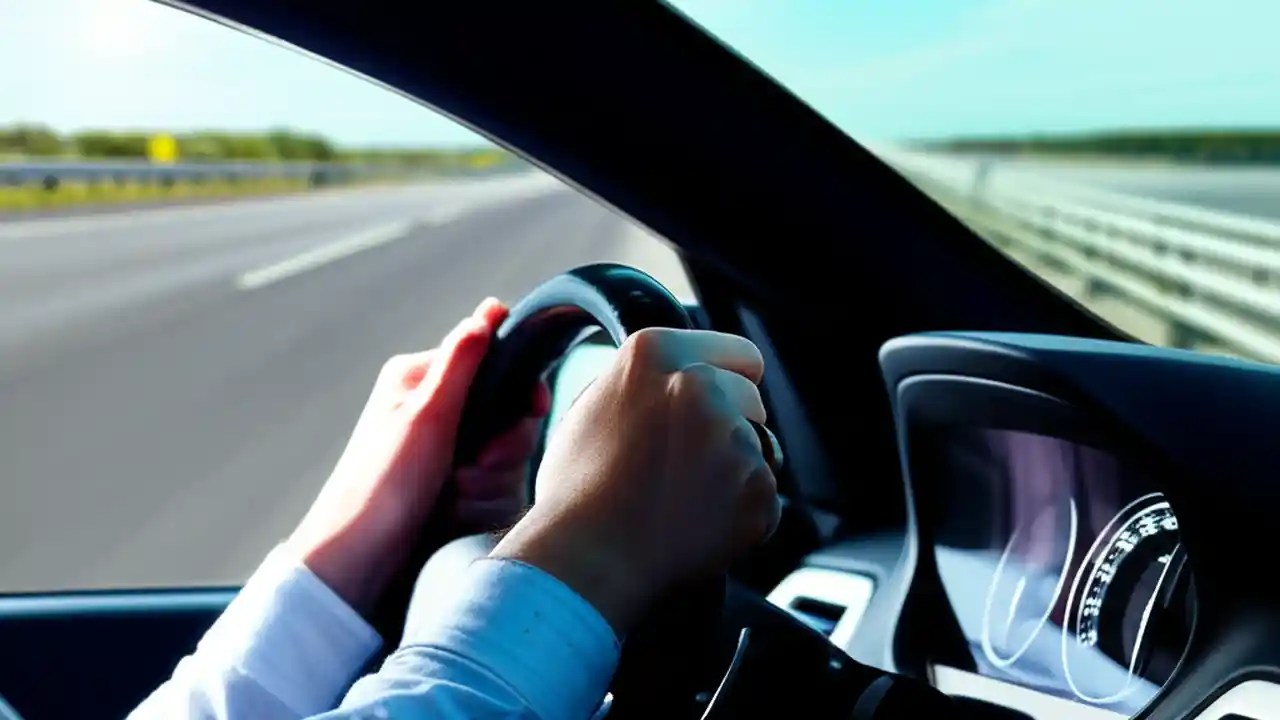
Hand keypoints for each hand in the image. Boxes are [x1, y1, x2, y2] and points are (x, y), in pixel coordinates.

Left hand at [288, 298, 548, 616]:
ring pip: (503, 455)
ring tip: (453, 496)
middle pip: (506, 414)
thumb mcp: (427, 414)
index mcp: (420, 379)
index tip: (531, 410)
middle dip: (500, 448)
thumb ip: (463, 360)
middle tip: (471, 466)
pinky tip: (455, 514)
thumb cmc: (381, 486)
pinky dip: (479, 502)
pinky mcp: (447, 489)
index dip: (519, 389)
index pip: (494, 362)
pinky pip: (491, 487)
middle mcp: (431, 409)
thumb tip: (491, 309)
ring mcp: (440, 451)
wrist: (358, 562)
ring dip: (487, 481)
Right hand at [493, 328, 779, 634]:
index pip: (739, 352)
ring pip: (763, 449)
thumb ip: (640, 385)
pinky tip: (698, 528)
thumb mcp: (590, 411)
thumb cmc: (576, 495)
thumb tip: (672, 375)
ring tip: (687, 501)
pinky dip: (742, 516)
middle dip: (734, 427)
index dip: (731, 381)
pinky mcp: (755, 486)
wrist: (585, 562)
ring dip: (738, 472)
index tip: (719, 407)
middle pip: (753, 399)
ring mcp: (731, 435)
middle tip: (689, 467)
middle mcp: (697, 384)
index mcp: (653, 353)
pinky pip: (764, 498)